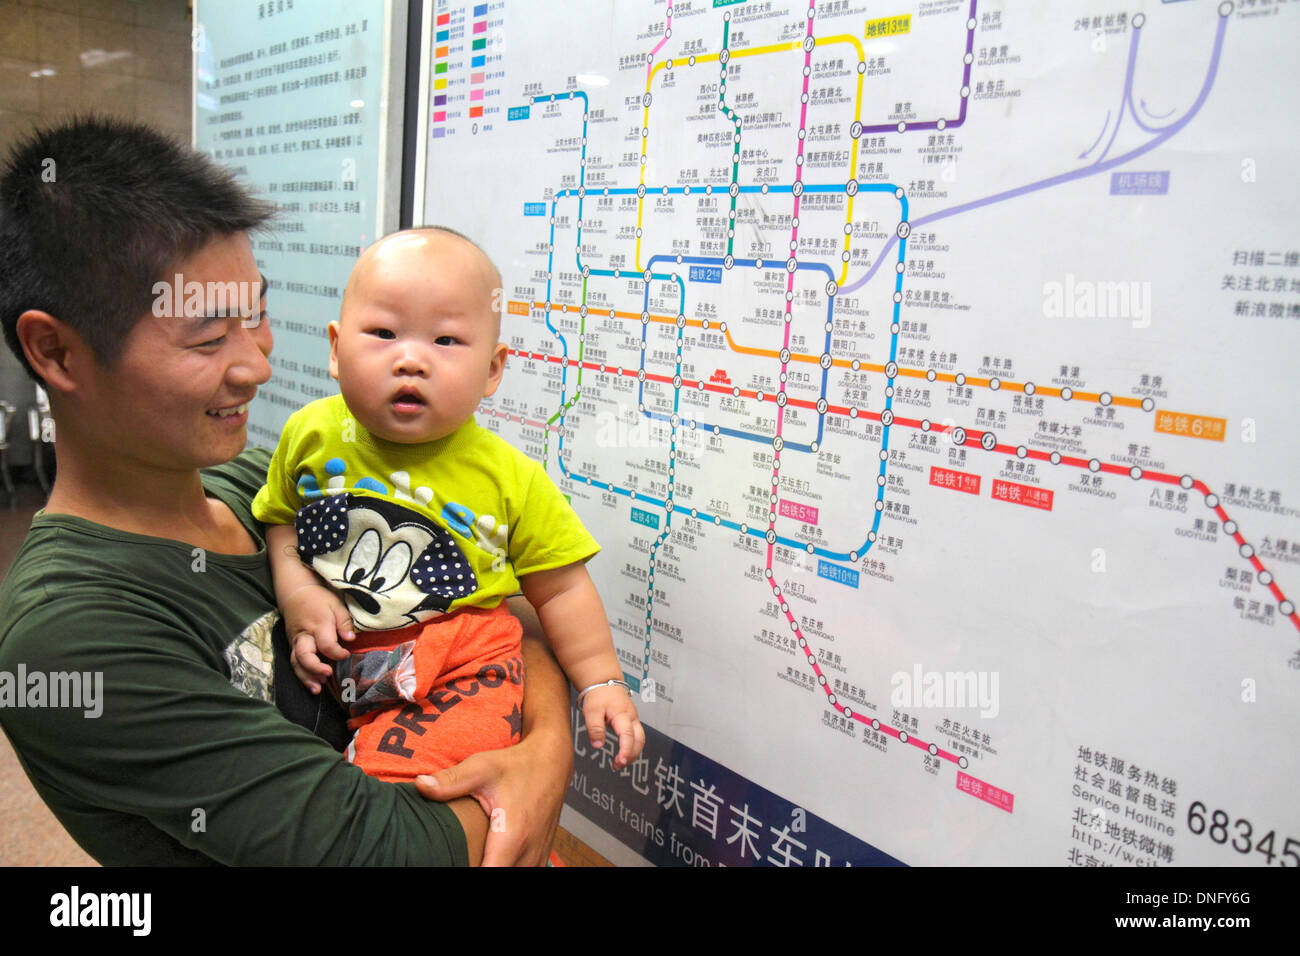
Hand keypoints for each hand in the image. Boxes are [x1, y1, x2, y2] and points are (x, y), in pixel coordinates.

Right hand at [280, 584, 354, 693]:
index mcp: (318, 624)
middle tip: (328, 674)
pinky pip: (294, 663)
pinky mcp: (292, 646)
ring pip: (296, 663)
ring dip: (306, 677)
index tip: (347, 655)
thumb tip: (351, 639)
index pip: (326, 644)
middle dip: (315, 668)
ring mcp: (296, 642)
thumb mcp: (336, 605)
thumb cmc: (320, 599)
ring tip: (317, 689)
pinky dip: (302, 675)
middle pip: (304, 655)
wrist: (296, 593)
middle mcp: (304, 636)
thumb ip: (344, 622)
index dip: (337, 653)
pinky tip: (312, 686)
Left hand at [415, 727, 570, 866]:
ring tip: (470, 856)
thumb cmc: (517, 765)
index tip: (450, 862)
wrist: (552, 761)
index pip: (489, 874)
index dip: (468, 871)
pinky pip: (523, 873)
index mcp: (513, 836)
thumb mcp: (482, 767)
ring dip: (491, 869)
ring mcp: (537, 858)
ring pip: (514, 878)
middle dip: (476, 869)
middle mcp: (528, 852)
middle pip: (499, 877)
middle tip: (455, 857)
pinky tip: (488, 859)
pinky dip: (504, 869)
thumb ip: (451, 781)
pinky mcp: (540, 858)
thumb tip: (420, 785)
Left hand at [582, 684, 644, 769]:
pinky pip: (636, 736)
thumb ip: (595, 729)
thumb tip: (598, 745)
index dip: (626, 750)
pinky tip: (623, 754)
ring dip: (633, 753)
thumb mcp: (592, 711)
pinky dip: (632, 747)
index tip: (620, 761)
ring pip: (640, 739)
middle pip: (640, 739)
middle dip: (632, 755)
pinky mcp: (631, 721)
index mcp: (622, 714)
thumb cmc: (599, 696)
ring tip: (619, 763)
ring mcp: (633, 719)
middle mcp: (632, 717)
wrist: (604, 683)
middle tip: (619, 765)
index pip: (628, 735)